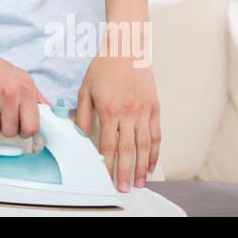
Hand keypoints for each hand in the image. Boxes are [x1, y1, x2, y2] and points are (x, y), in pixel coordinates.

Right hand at [0, 42, 50, 137]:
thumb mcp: (21, 78)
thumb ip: (35, 98)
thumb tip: (50, 115)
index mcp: (25, 89)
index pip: (32, 126)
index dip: (25, 131)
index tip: (20, 127)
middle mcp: (10, 93)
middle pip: (11, 132)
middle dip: (4, 127)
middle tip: (0, 114)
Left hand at [74, 53, 160, 192]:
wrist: (127, 49)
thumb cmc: (105, 67)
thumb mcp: (86, 90)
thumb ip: (84, 115)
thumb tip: (80, 135)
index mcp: (109, 109)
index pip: (109, 144)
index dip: (108, 164)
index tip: (107, 177)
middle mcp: (128, 113)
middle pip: (128, 150)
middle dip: (125, 172)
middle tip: (124, 187)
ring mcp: (144, 111)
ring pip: (145, 146)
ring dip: (142, 166)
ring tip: (139, 181)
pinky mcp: (154, 108)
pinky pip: (157, 134)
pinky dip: (155, 151)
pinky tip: (151, 163)